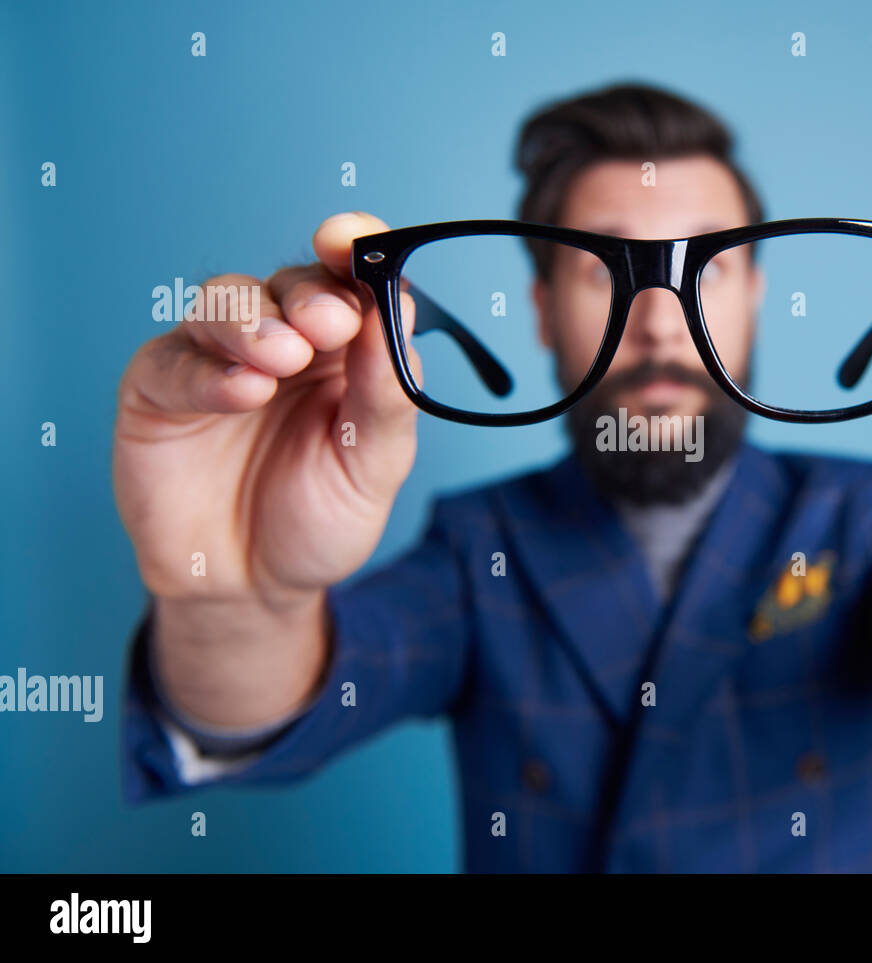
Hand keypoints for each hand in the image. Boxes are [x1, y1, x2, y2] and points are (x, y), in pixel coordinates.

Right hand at [113, 211, 419, 608]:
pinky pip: (176, 360)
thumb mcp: (374, 463)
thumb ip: (385, 390)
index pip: (349, 278)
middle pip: (290, 282)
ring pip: (225, 302)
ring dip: (255, 321)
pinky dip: (209, 370)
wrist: (254, 587)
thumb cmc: (318, 518)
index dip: (351, 248)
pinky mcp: (160, 390)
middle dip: (309, 294)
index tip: (352, 239)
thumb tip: (396, 311)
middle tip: (327, 324)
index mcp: (344, 349)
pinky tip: (243, 391)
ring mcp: (216, 359)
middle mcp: (282, 341)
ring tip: (281, 357)